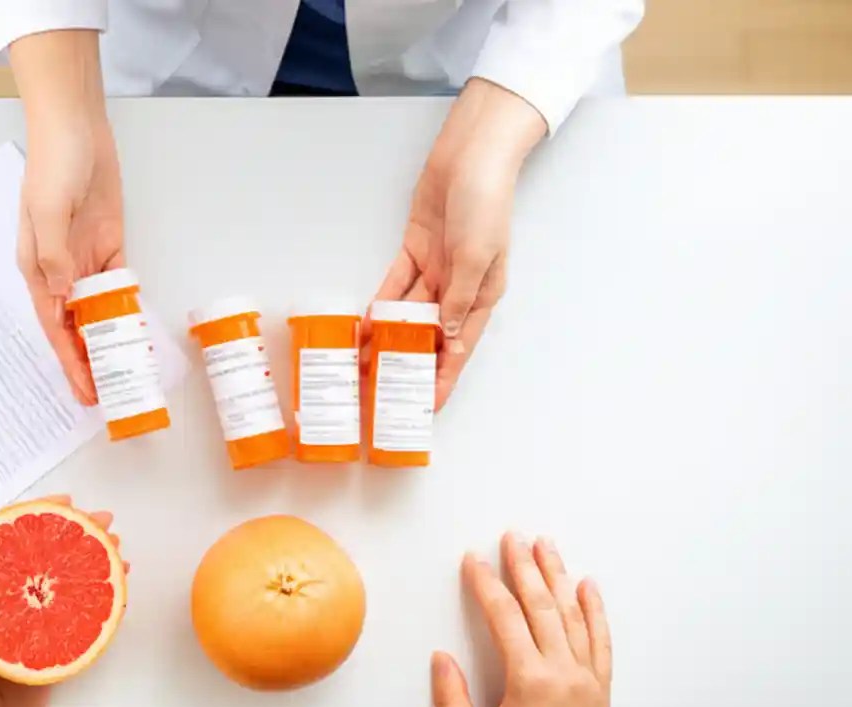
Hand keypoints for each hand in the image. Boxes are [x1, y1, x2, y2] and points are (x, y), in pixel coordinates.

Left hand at [0, 496, 124, 706]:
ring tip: (119, 548)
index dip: (33, 519)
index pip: (4, 552)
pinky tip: (119, 594)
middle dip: (75, 535)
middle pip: (43, 563)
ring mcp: (32, 636)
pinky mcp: (52, 660)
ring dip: (94, 563)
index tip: (63, 503)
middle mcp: (7, 616)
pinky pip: (80, 627)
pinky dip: (102, 607)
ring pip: (66, 588)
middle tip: (105, 520)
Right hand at [11, 30, 124, 405]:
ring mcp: (84, 257)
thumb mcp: (48, 211)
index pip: (54, 326)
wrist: (76, 127)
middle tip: (104, 395)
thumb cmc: (54, 164)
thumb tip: (64, 297)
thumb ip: (55, 256)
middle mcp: (59, 268)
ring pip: (97, 311)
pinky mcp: (108, 243)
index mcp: (37, 266)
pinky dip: (125, 307)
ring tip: (122, 372)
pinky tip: (135, 329)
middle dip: (87, 361)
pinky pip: (118, 284)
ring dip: (107, 340)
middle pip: (74, 326)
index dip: (69, 361)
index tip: (82, 391)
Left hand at [373, 78, 545, 409]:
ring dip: (389, 336)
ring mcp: (437, 269)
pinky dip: (382, 304)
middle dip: (410, 363)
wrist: (470, 157)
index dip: (444, 378)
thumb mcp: (475, 256)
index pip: (461, 347)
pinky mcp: (416, 251)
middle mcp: (459, 287)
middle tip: (385, 388)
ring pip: (409, 314)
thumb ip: (457, 299)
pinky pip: (396, 285)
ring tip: (366, 362)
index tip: (427, 405)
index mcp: (482, 294)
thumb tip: (448, 336)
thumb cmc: (485, 202)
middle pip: (432, 336)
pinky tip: (367, 324)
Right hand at [432, 535, 610, 706]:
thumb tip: (442, 662)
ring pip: (573, 613)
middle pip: (541, 604)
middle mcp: (564, 675)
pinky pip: (601, 640)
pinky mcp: (602, 691)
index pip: (504, 616)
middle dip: (524, 566)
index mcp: (531, 682)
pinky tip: (588, 586)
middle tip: (513, 538)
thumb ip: (454, 700)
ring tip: (547, 547)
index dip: (485, 583)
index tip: (475, 561)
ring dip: (557, 575)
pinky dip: (594, 609)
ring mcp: (587, 681)